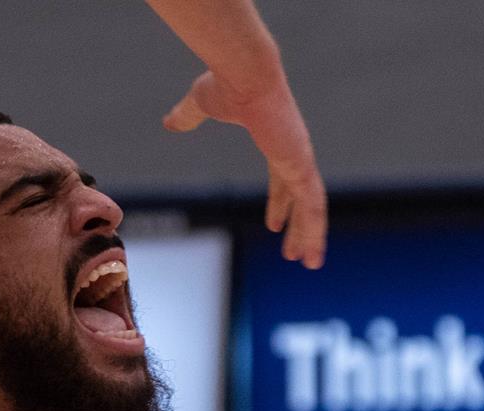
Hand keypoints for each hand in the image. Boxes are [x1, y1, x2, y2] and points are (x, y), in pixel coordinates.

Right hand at [164, 70, 325, 268]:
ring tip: (309, 264)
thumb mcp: (201, 104)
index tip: (275, 226)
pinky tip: (313, 252)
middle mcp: (294, 152)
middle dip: (299, 227)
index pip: (282, 181)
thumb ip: (188, 116)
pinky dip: (315, 229)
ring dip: (311, 236)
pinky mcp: (302, 165)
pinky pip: (313, 205)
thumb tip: (168, 123)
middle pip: (300, 199)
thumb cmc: (226, 82)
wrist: (243, 72)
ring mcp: (300, 159)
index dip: (280, 204)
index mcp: (277, 141)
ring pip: (311, 208)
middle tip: (295, 253)